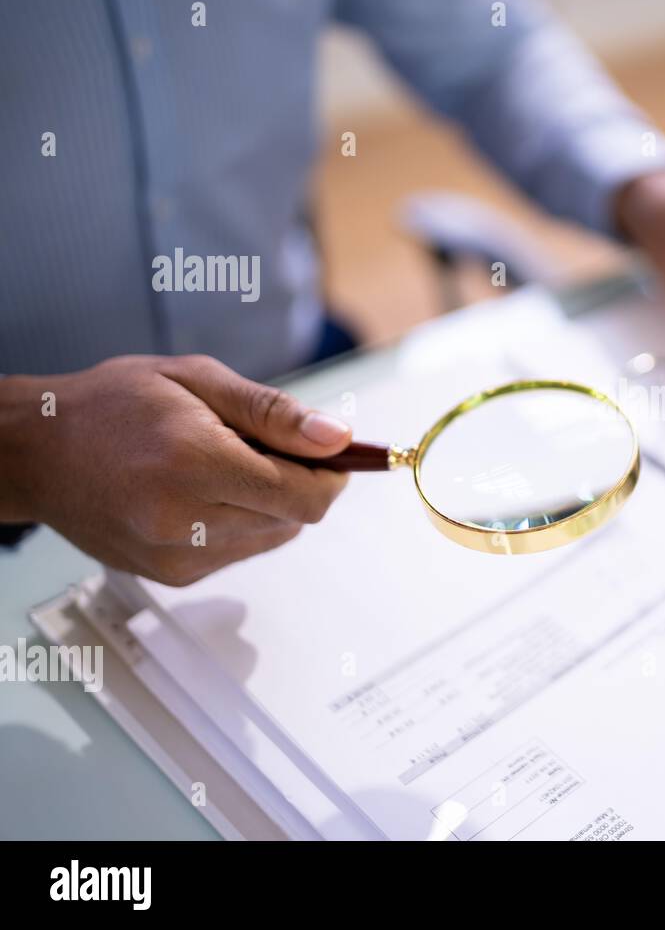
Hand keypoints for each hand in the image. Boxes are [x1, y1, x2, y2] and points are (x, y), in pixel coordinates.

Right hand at [0, 355, 352, 585]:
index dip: (332, 476)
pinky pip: (239, 552)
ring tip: (225, 465)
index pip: (302, 495)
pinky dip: (241, 522)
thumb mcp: (198, 381)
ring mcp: (175, 557)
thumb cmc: (112, 405)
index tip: (333, 455)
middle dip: (299, 483)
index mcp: (193, 462)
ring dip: (271, 504)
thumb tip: (337, 438)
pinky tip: (203, 492)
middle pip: (293, 519)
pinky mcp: (171, 576)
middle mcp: (183, 519)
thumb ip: (274, 413)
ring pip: (272, 539)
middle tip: (267, 446)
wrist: (36, 452)